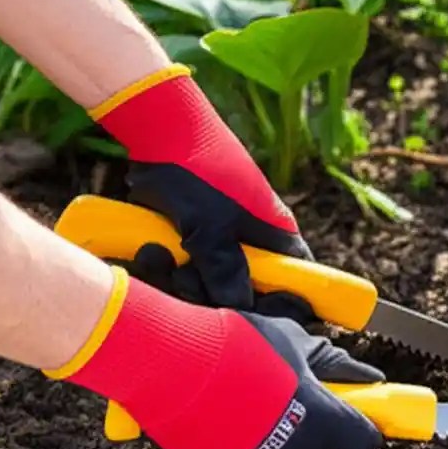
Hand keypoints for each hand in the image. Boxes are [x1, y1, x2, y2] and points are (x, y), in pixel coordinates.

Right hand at [47, 268, 383, 448]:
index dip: (362, 429)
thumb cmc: (237, 343)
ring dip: (270, 436)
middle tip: (288, 397)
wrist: (167, 362)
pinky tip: (217, 415)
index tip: (355, 413)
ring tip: (244, 399)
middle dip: (311, 429)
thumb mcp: (292, 340)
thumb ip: (332, 363)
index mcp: (321, 420)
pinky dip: (234, 445)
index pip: (364, 445)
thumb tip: (370, 377)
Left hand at [92, 65, 308, 310]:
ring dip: (181, 277)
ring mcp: (222, 236)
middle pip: (246, 288)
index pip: (298, 279)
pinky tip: (149, 248)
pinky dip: (167, 263)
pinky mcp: (193, 232)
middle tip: (188, 279)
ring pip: (209, 279)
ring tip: (159, 255)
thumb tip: (244, 312)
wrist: (161, 130)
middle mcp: (253, 238)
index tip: (262, 318)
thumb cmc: (198, 173)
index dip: (287, 302)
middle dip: (213, 292)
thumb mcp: (212, 228)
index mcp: (276, 235)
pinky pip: (186, 263)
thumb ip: (227, 272)